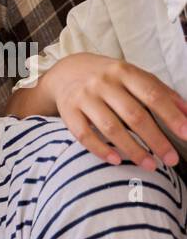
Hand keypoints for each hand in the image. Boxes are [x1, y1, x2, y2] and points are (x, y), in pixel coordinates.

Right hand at [48, 53, 186, 169]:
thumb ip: (160, 92)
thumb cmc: (109, 78)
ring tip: (150, 166)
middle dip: (155, 140)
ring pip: (111, 128)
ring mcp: (84, 98)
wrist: (66, 72)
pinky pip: (84, 135)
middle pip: (134, 115)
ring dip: (133, 150)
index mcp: (124, 72)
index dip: (171, 115)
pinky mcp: (68, 112)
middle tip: (171, 159)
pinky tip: (116, 161)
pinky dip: (101, 149)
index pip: (152, 95)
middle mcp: (103, 83)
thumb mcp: (133, 76)